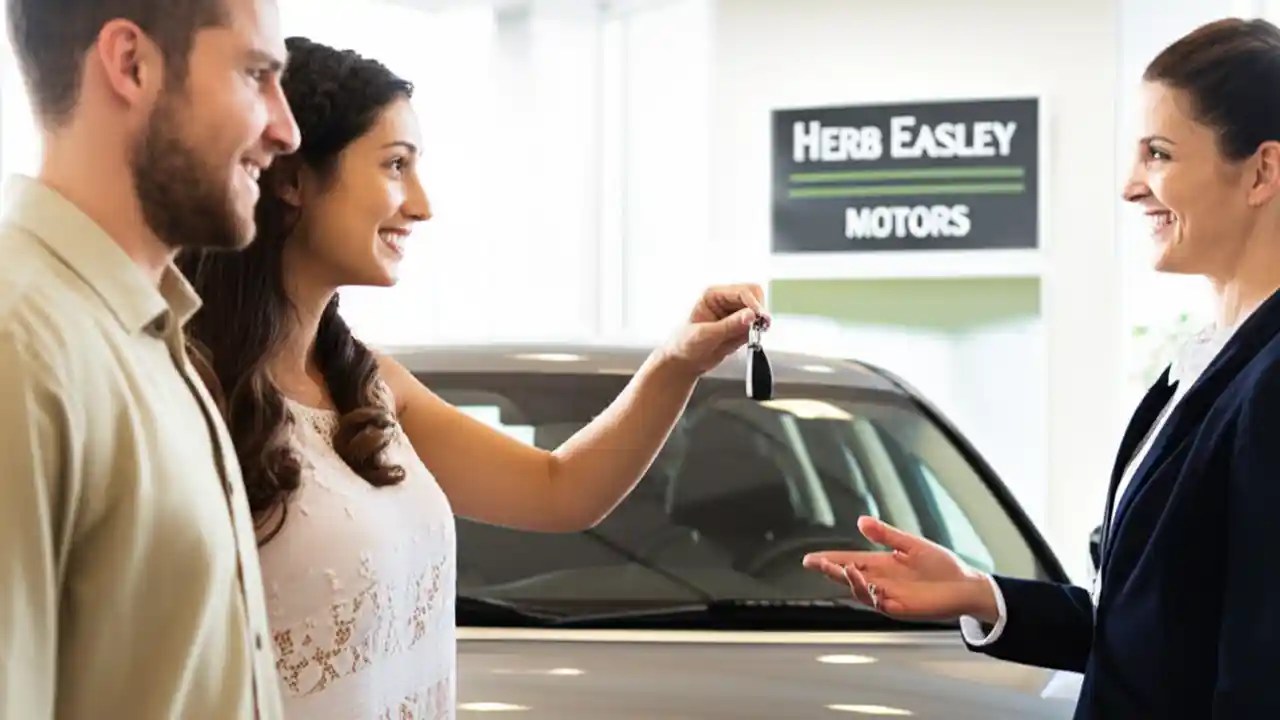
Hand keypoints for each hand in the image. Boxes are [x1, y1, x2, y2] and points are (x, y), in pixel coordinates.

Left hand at [659, 283, 770, 376]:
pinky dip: (757, 332)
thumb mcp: (705, 335)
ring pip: (757, 311)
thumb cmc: (683, 344)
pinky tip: (751, 339)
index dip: (754, 304)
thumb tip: (751, 316)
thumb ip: (730, 325)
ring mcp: (733, 314)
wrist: (682, 363)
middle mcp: (724, 301)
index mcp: (712, 295)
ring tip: (754, 334)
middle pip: (754, 296)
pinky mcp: (739, 327)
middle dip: (759, 311)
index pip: (742, 291)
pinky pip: (755, 325)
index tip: (759, 318)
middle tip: (761, 327)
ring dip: (759, 322)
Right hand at [801, 516, 997, 622]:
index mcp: (881, 564)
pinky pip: (877, 602)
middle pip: (848, 576)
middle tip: (815, 563)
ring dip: (848, 581)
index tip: (810, 559)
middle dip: (830, 570)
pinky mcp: (899, 607)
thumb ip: (886, 534)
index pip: (849, 560)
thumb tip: (861, 521)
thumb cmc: (942, 566)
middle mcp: (880, 581)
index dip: (829, 560)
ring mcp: (888, 596)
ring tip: (843, 568)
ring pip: (859, 591)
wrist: (966, 585)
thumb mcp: (911, 544)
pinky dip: (868, 593)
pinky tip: (863, 582)